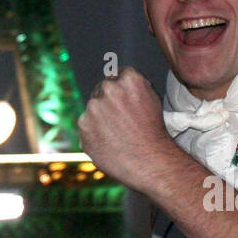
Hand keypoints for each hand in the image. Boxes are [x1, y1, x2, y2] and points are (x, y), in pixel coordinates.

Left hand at [78, 67, 172, 192]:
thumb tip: (120, 81)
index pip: (118, 75)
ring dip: (100, 119)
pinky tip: (109, 143)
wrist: (150, 163)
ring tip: (117, 136)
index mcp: (130, 80)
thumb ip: (134, 87)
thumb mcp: (152, 101)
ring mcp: (94, 107)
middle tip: (120, 122)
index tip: (124, 102)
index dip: (121, 90)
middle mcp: (110, 89)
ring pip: (93, 109)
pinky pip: (86, 126)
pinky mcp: (83, 125)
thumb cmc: (154, 134)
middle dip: (108, 102)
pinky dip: (93, 134)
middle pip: (103, 90)